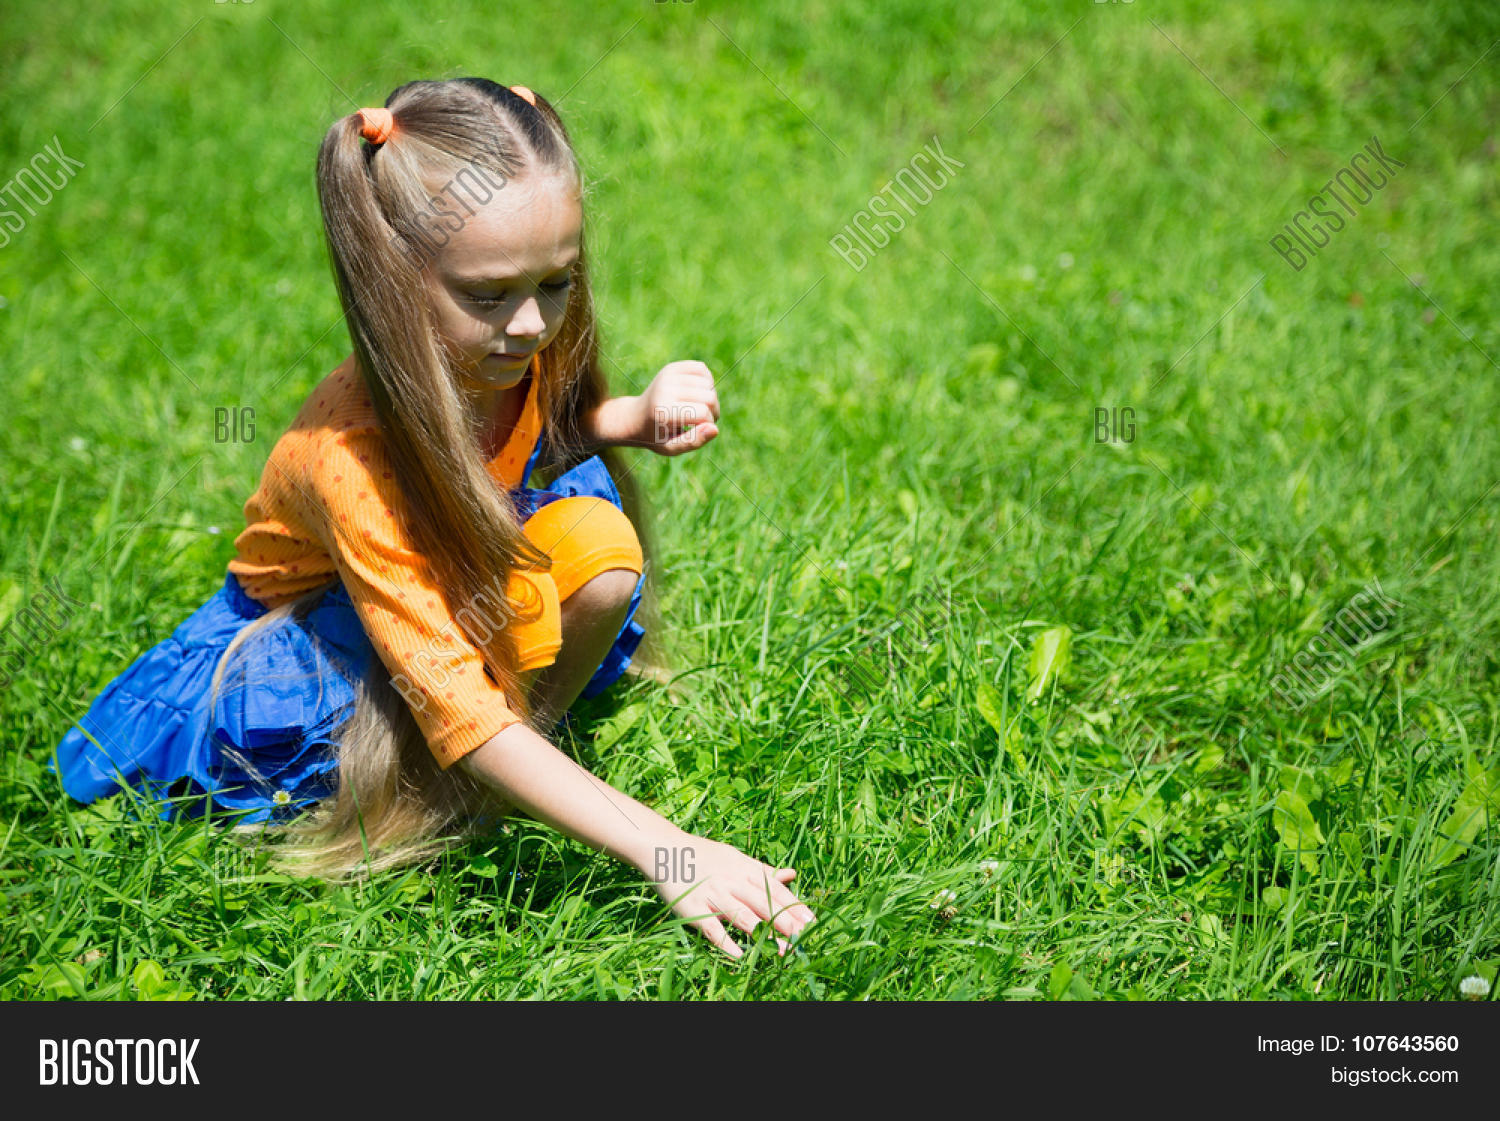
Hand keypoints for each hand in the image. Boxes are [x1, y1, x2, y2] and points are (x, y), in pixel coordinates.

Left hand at [633, 360, 720, 455]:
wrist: (635, 418)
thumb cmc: (657, 436)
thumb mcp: (671, 448)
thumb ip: (694, 442)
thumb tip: (715, 429)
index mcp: (663, 411)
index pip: (704, 413)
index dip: (709, 424)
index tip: (699, 430)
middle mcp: (665, 389)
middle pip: (710, 397)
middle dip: (713, 411)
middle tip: (702, 420)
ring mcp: (668, 375)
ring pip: (709, 383)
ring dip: (710, 397)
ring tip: (699, 407)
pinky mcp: (671, 368)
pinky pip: (702, 369)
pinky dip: (706, 381)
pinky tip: (697, 393)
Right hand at [646, 835, 815, 957]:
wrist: (665, 848)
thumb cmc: (705, 856)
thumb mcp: (736, 858)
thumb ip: (763, 870)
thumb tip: (792, 874)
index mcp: (744, 868)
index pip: (774, 889)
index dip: (794, 905)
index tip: (812, 921)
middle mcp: (731, 881)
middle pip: (762, 902)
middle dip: (785, 921)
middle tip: (803, 937)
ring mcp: (712, 895)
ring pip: (741, 914)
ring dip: (762, 932)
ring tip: (781, 949)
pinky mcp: (693, 908)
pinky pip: (711, 927)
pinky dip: (725, 941)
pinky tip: (739, 954)